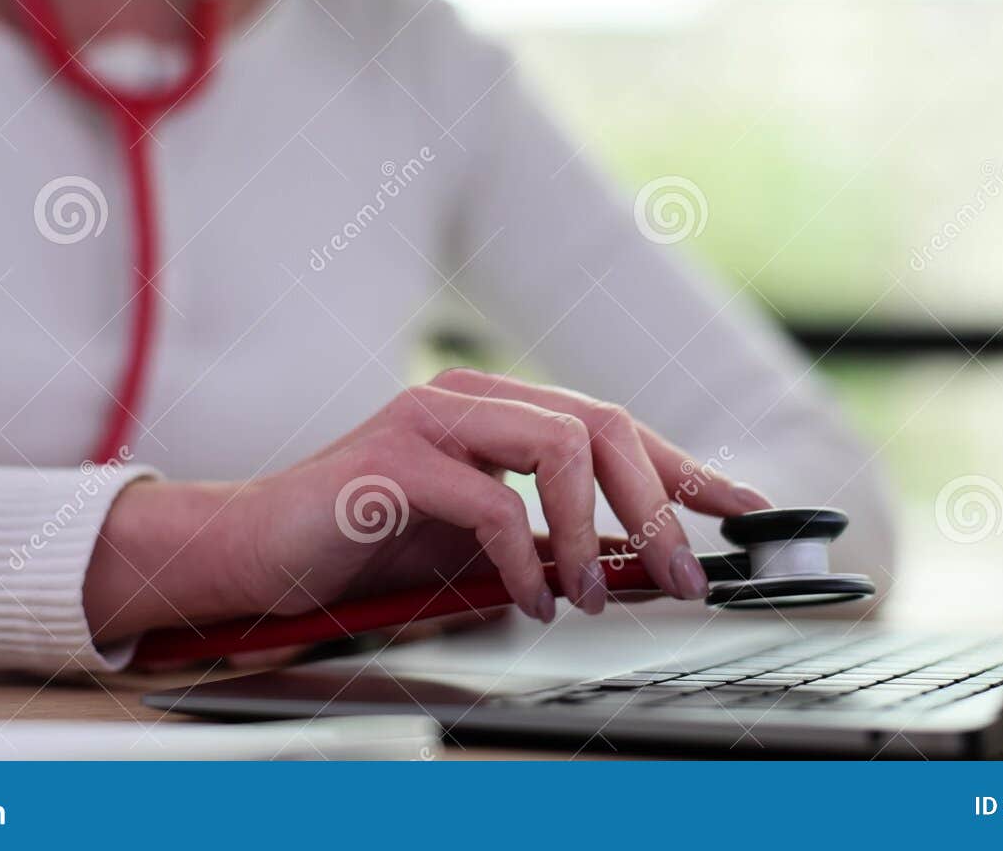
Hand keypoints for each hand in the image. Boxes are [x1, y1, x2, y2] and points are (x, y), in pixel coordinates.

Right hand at [83, 369, 771, 642]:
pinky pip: (489, 502)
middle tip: (682, 576)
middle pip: (604, 426)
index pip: (617, 427)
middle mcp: (470, 400)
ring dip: (593, 532)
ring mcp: (428, 421)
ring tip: (592, 597)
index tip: (747, 511)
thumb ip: (552, 544)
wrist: (256, 554)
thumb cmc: (368, 550)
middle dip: (656, 506)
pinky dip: (524, 560)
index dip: (688, 470)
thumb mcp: (481, 550)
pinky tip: (527, 602)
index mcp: (499, 413)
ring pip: (559, 446)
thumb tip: (642, 567)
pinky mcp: (390, 462)